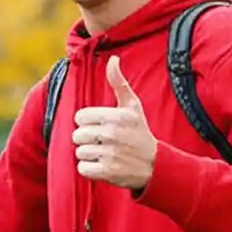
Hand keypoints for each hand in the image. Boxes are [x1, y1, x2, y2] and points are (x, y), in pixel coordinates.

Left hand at [72, 55, 157, 190]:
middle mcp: (112, 134)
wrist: (155, 164)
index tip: (102, 126)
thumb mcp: (132, 106)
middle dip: (87, 139)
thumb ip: (118, 83)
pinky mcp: (107, 172)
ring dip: (89, 154)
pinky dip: (90, 169)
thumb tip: (112, 59)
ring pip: (79, 152)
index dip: (88, 122)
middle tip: (103, 141)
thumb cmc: (140, 132)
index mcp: (115, 116)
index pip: (80, 117)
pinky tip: (103, 165)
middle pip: (77, 135)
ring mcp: (110, 154)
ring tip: (105, 153)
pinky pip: (82, 169)